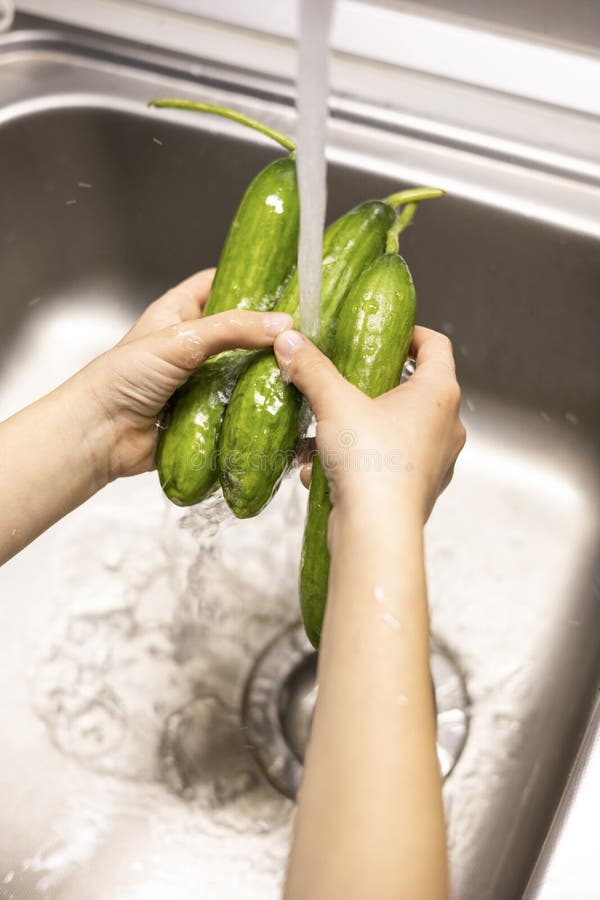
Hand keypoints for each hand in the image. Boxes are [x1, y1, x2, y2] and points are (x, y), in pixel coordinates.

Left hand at [79, 268, 293, 482]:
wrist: (100, 435)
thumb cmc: (123, 378)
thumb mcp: (180, 339)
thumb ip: (231, 328)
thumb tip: (283, 325)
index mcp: (178, 313)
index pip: (218, 283)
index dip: (249, 280)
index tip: (285, 282)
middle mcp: (191, 344)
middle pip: (240, 330)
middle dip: (268, 333)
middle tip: (304, 332)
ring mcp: (200, 380)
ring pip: (244, 370)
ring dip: (266, 373)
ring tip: (303, 367)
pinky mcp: (206, 414)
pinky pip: (239, 406)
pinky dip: (257, 406)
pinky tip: (285, 403)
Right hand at [274, 325, 465, 522]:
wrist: (377, 532)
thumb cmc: (371, 462)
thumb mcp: (335, 404)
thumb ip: (312, 369)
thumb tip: (290, 341)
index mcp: (439, 395)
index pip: (436, 346)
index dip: (412, 333)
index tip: (386, 332)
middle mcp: (446, 427)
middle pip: (414, 390)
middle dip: (373, 385)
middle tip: (345, 379)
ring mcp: (435, 461)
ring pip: (394, 431)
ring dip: (356, 428)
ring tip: (320, 433)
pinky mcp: (416, 490)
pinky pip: (385, 464)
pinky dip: (355, 462)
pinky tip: (316, 469)